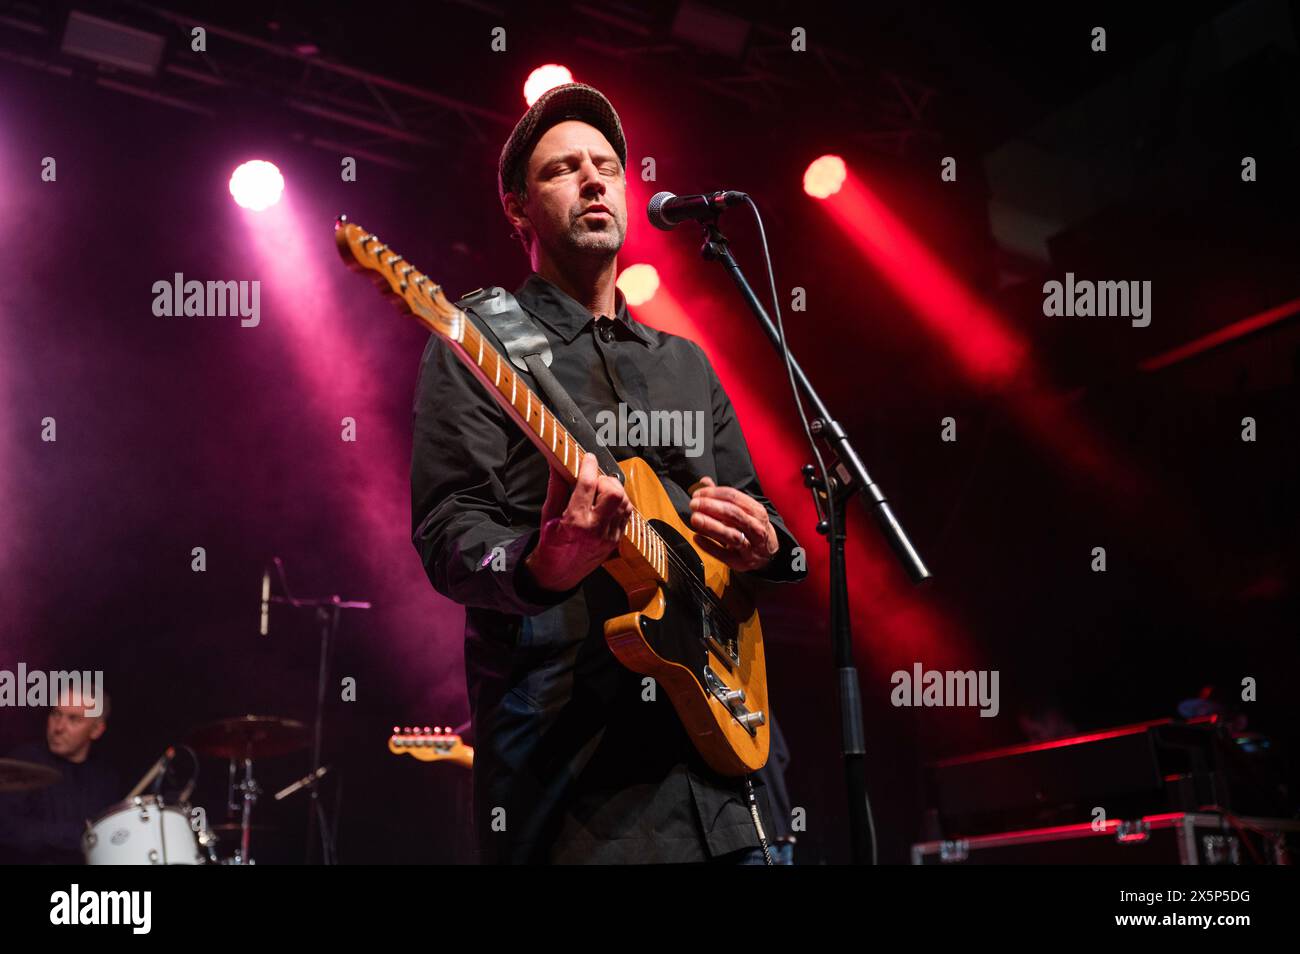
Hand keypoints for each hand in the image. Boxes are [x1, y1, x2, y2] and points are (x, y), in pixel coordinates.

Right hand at [523, 453, 632, 592]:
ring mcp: (609, 536)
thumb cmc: (550, 545)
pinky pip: (626, 514)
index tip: (588, 458)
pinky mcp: (616, 540)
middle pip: (614, 492)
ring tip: (600, 492)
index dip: (589, 466)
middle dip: (604, 480)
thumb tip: (557, 464)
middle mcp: (595, 529)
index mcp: (575, 522)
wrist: (558, 574)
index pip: (588, 485)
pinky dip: (619, 503)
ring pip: (624, 502)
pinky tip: (607, 503)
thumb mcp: (547, 515)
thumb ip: (556, 487)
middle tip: (594, 481)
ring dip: (614, 491)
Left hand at [688, 476, 778, 571]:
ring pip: (731, 535)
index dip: (714, 493)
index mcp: (756, 511)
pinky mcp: (742, 562)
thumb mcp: (742, 510)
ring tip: (695, 519)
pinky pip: (725, 554)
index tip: (697, 494)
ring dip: (711, 526)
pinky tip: (697, 538)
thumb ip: (722, 496)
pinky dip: (710, 546)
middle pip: (734, 514)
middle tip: (694, 504)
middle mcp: (756, 527)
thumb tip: (703, 482)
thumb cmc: (750, 527)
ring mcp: (751, 546)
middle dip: (712, 507)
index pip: (734, 497)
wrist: (767, 552)